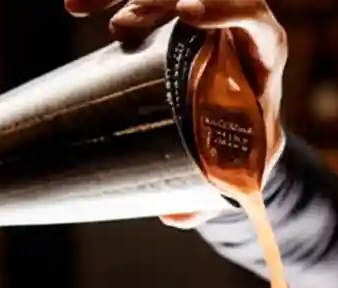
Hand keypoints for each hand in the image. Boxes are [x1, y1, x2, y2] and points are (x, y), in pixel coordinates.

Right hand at [65, 0, 287, 227]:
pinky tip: (74, 7)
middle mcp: (236, 23)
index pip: (254, 18)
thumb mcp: (247, 165)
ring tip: (80, 10)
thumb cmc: (250, 140)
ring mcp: (203, 11)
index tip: (187, 15)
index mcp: (263, 53)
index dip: (225, 10)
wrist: (246, 122)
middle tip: (122, 25)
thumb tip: (173, 217)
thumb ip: (222, 190)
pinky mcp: (172, 8)